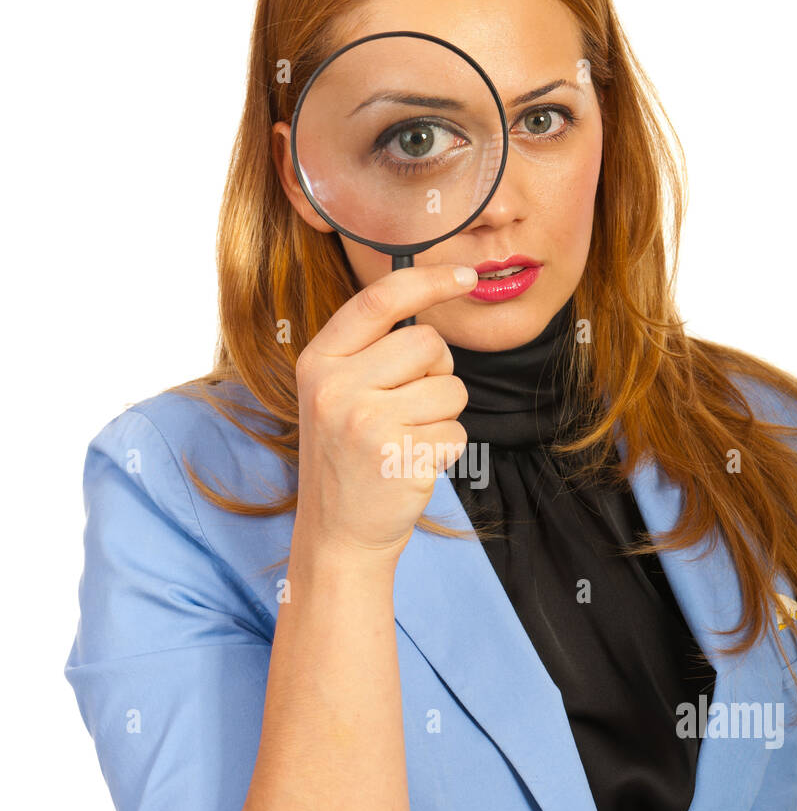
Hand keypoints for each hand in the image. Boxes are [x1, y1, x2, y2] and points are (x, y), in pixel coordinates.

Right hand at [292, 264, 478, 562]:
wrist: (338, 534)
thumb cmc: (349, 459)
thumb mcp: (337, 394)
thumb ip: (370, 350)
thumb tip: (430, 292)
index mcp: (319, 361)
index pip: (379, 300)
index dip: (428, 280)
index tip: (464, 276)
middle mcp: (336, 386)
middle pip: (428, 343)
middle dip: (437, 371)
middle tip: (409, 406)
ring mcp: (366, 422)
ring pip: (450, 389)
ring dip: (443, 415)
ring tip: (407, 440)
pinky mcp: (398, 456)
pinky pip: (456, 432)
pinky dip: (446, 451)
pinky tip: (413, 465)